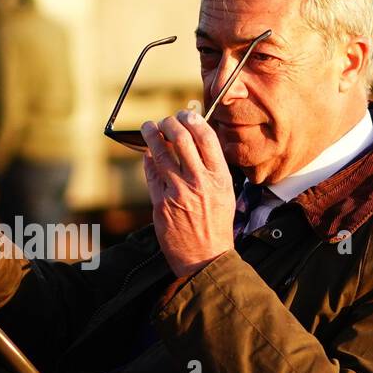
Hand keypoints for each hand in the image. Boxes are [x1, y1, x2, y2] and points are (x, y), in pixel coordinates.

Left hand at [140, 110, 235, 277]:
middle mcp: (199, 182)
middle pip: (181, 139)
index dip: (193, 120)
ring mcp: (178, 192)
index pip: (206, 138)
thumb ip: (213, 168)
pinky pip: (151, 173)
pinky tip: (147, 154)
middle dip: (170, 123)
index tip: (185, 114)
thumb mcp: (225, 193)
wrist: (205, 257)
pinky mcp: (161, 203)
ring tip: (149, 127)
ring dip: (152, 135)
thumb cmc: (216, 225)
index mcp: (219, 177)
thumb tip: (198, 140)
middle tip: (165, 120)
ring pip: (161, 153)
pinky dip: (148, 160)